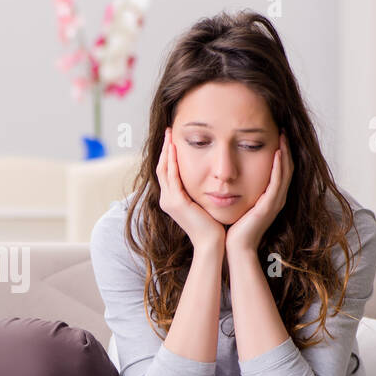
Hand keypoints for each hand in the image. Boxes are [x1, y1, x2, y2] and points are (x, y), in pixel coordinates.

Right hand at [155, 127, 224, 252]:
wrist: (212, 244)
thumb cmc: (213, 226)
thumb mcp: (203, 204)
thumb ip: (200, 192)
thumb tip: (208, 179)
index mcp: (172, 200)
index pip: (167, 173)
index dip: (168, 155)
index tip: (172, 140)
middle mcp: (166, 200)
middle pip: (161, 168)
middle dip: (164, 149)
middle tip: (168, 131)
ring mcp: (169, 201)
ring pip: (164, 169)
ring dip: (166, 151)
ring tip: (170, 135)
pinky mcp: (176, 202)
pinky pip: (172, 176)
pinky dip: (172, 161)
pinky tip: (175, 148)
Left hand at [225, 131, 292, 255]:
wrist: (235, 247)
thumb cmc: (234, 227)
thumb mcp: (240, 201)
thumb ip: (240, 188)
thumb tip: (231, 173)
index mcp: (270, 196)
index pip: (281, 169)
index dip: (281, 151)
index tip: (277, 134)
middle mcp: (277, 198)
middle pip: (287, 167)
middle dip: (286, 147)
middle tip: (284, 129)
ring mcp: (276, 202)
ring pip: (286, 172)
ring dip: (285, 153)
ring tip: (283, 135)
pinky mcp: (270, 206)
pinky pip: (277, 182)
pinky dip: (279, 167)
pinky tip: (277, 153)